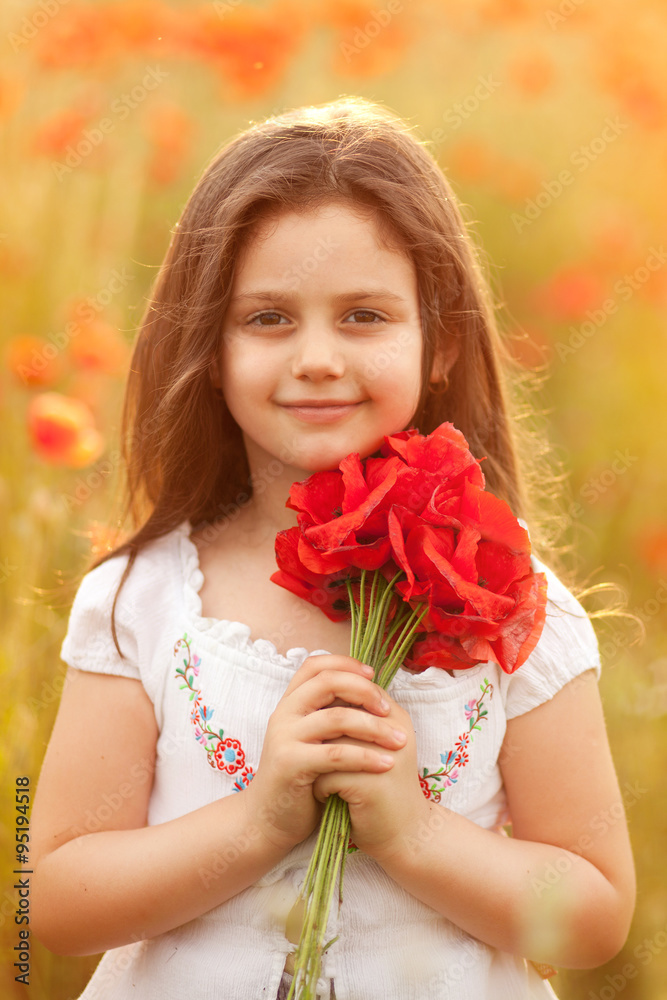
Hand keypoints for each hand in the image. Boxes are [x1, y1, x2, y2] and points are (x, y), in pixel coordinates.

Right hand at [242, 654, 407, 852]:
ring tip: (399, 740)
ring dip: (374, 727)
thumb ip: (331, 716)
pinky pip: (335, 754)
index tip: (373, 674)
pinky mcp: (290, 764)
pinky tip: (386, 764)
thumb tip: (373, 695)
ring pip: (336, 718)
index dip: (346, 664)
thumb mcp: (315, 741)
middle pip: (327, 682)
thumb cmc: (301, 780)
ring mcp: (285, 737)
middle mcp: (284, 713)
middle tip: (389, 709)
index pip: (316, 665)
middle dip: (364, 691)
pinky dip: (365, 757)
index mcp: (291, 703)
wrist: (269, 821)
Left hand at [312, 693, 430, 861]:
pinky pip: (326, 775)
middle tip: (321, 762)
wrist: (407, 835)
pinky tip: (329, 799)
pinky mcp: (368, 783)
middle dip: (321, 742)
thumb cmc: (385, 788)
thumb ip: (358, 719)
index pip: (353, 694)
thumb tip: (319, 695)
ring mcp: (382, 756)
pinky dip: (320, 789)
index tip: (328, 740)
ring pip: (327, 746)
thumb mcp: (377, 746)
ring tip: (324, 779)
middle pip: (336, 718)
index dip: (332, 715)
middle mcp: (392, 730)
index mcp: (395, 716)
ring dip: (318, 764)